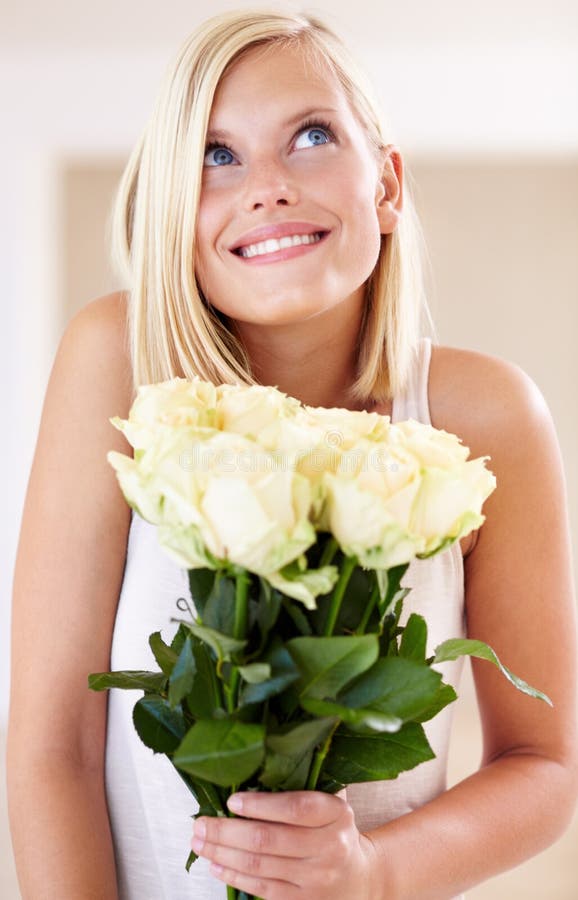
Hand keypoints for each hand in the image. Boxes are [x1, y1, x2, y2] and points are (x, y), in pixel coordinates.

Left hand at [191, 790, 378, 898]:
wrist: (360, 878)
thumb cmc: (334, 832)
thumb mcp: (330, 805)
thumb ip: (300, 788)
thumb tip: (249, 772)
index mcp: (336, 814)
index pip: (295, 808)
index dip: (260, 805)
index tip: (231, 801)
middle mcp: (329, 847)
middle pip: (268, 839)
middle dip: (226, 831)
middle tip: (200, 823)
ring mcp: (316, 879)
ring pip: (259, 865)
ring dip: (222, 853)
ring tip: (199, 842)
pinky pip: (261, 888)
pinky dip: (234, 876)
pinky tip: (216, 864)